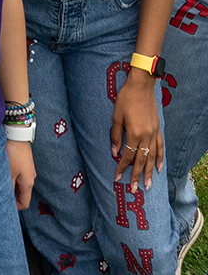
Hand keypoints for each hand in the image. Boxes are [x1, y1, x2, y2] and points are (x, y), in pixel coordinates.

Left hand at [6, 140, 34, 209]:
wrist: (17, 134)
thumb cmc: (12, 153)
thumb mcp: (8, 172)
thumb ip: (8, 188)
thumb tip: (5, 200)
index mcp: (28, 183)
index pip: (24, 203)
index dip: (14, 207)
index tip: (3, 204)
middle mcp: (30, 178)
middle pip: (22, 195)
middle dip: (11, 197)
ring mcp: (28, 170)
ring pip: (20, 185)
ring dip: (11, 186)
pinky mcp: (24, 163)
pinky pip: (19, 176)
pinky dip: (12, 178)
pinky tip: (3, 173)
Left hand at [111, 71, 162, 190]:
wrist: (141, 85)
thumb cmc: (126, 98)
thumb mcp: (116, 116)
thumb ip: (115, 135)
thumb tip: (114, 152)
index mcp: (134, 133)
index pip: (127, 155)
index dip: (121, 167)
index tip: (117, 177)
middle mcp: (146, 136)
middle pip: (141, 160)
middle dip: (136, 176)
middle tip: (134, 189)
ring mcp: (154, 134)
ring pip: (152, 157)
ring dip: (150, 172)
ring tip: (148, 185)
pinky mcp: (158, 130)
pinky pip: (160, 148)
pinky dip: (160, 159)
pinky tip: (159, 168)